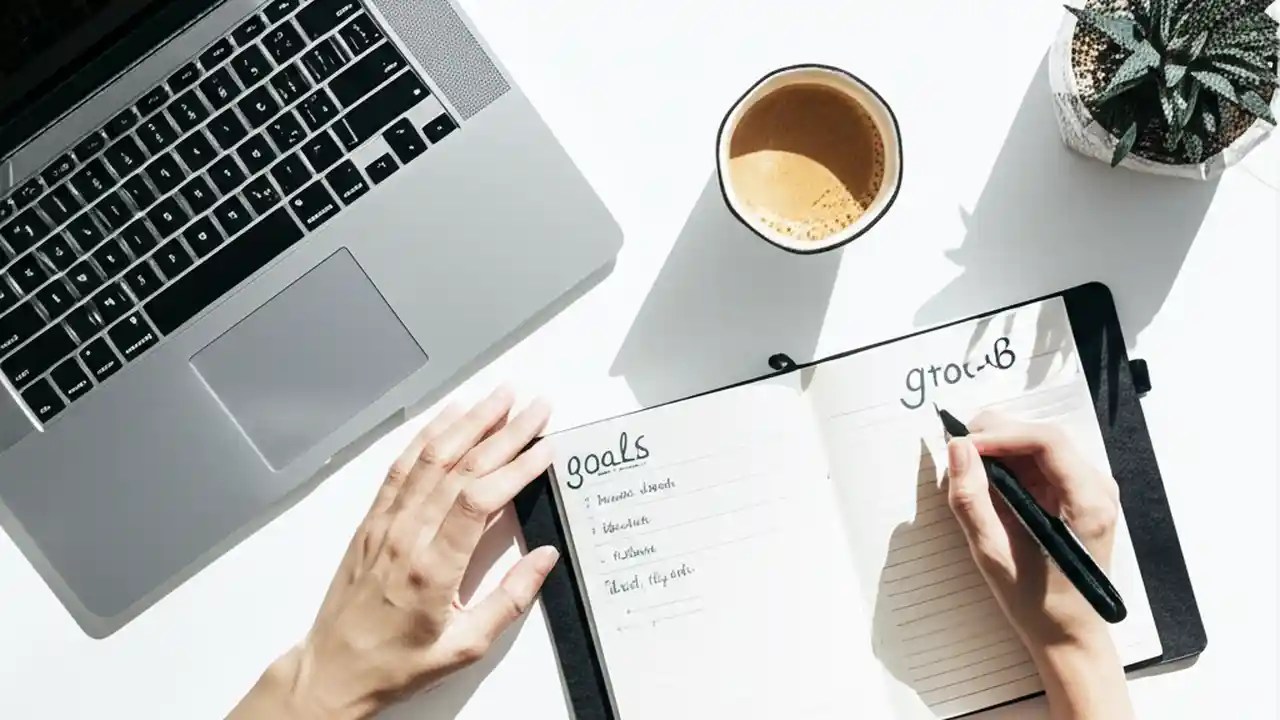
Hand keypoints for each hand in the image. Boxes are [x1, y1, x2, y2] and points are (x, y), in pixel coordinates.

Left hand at [230, 387, 558, 719]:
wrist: (333, 668)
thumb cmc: (398, 663)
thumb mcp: (465, 646)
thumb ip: (510, 599)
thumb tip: (546, 557)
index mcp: (432, 569)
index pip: (479, 499)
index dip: (515, 468)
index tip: (545, 448)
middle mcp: (406, 535)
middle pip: (461, 467)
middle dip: (505, 432)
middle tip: (537, 407)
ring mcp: (386, 521)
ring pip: (432, 457)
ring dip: (469, 421)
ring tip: (501, 396)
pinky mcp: (373, 518)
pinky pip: (402, 466)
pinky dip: (428, 434)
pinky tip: (450, 415)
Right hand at [945, 411, 1133, 719]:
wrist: (1069, 634)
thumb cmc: (1037, 603)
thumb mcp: (994, 555)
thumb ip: (972, 500)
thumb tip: (957, 450)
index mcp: (1088, 501)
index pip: (1045, 440)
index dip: (999, 434)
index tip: (961, 446)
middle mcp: (1096, 487)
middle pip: (1042, 437)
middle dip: (995, 437)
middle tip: (956, 455)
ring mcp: (1088, 489)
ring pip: (1037, 447)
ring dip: (998, 451)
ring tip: (966, 472)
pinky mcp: (1074, 496)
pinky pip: (1038, 464)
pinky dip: (1007, 466)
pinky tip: (985, 484)